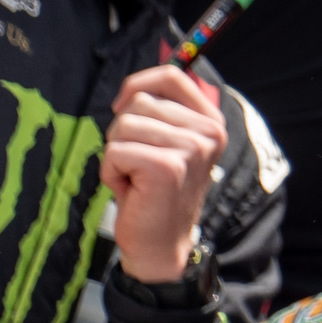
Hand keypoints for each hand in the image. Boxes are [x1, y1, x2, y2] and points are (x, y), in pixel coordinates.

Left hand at [101, 64, 228, 282]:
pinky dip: (110, 172)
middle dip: (122, 132)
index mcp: (211, 121)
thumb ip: (159, 113)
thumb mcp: (164, 145)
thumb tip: (129, 90)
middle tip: (136, 164)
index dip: (137, 85)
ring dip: (115, 154)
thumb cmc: (153, 193)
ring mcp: (191, 148)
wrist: (160, 245)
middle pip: (139, 101)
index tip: (122, 109)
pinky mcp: (167, 167)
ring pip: (124, 125)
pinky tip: (129, 190)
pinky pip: (115, 151)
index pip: (171, 76)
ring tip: (133, 178)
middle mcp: (208, 132)